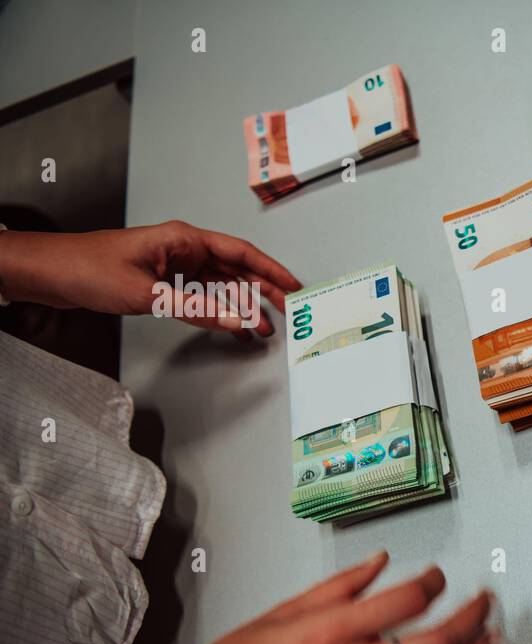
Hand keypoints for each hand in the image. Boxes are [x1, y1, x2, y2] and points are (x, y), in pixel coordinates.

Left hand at [0, 220, 301, 338]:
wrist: (50, 273)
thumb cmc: (89, 269)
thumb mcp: (148, 294)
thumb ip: (196, 308)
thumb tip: (236, 319)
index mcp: (183, 239)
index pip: (240, 252)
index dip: (271, 269)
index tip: (293, 286)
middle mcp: (182, 248)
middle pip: (236, 268)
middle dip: (263, 290)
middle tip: (286, 311)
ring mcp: (173, 264)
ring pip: (221, 283)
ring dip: (242, 304)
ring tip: (262, 328)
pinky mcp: (162, 279)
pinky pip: (202, 293)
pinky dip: (219, 308)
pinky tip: (230, 323)